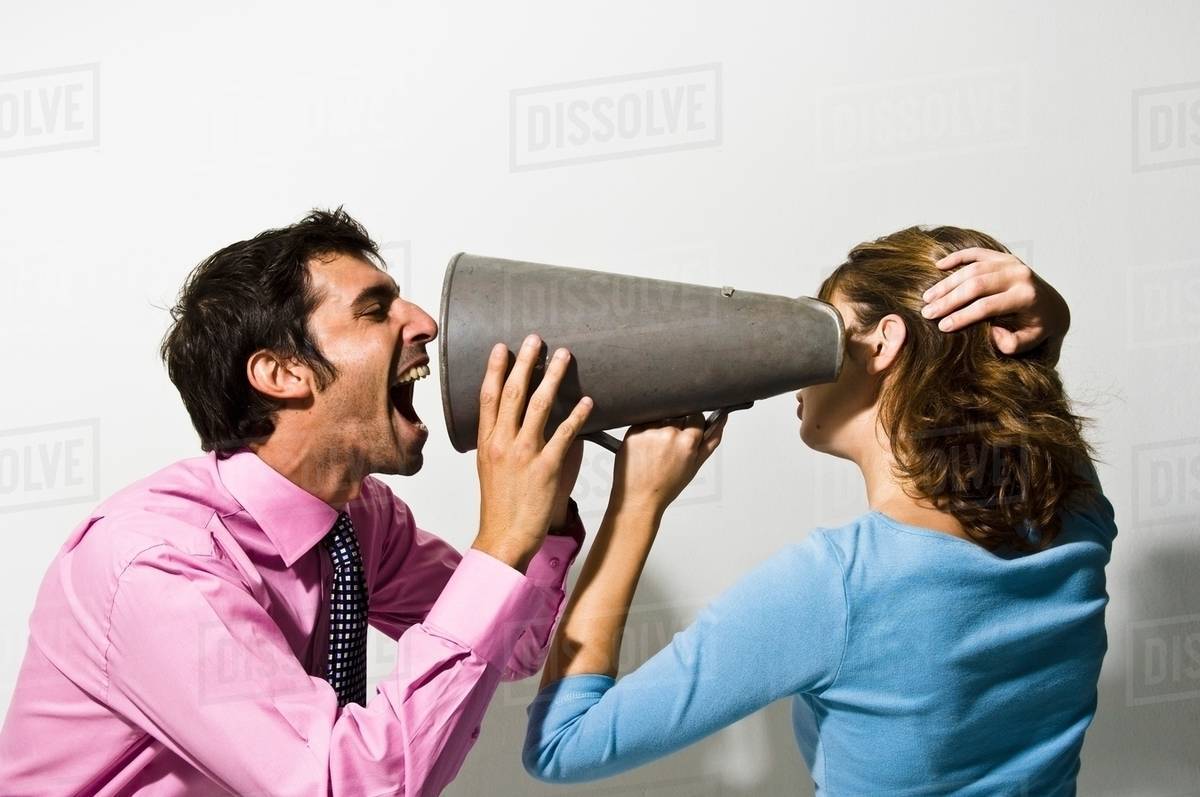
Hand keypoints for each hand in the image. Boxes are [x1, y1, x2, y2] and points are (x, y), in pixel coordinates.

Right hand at [473, 334, 593, 571]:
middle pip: (513, 393)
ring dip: (552, 378)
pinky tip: (588, 402)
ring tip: (564, 356)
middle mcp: (502, 443)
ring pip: (538, 407)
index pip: (488, 397)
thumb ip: (504, 442)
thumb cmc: (501, 505)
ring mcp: (524, 454)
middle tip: (536, 339)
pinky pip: (564, 435)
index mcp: (487, 442)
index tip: (502, 347)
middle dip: (524, 363)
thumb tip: (521, 422)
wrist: (503, 537)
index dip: (494, 369)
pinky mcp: (546, 468)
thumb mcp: (492, 468)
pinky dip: (577, 416)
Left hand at [609, 412, 726, 518]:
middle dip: (676, 428)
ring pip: (660, 418)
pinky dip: (645, 432)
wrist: (640, 497)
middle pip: (677, 417)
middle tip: (669, 448)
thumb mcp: (695, 465)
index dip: (692, 426)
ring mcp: (649, 432)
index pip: (696, 417)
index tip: (687, 434)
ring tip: (656, 450)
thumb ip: (711, 440)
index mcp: (687, 442)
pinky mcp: (633, 432)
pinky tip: (645, 448)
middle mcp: (668, 434)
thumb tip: (721, 420)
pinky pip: (643, 422)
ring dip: (660, 428)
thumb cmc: (666, 486)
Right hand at [921, 248, 1069, 355]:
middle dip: (948, 300)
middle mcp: (1019, 275)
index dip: (962, 316)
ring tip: (928, 297)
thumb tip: (990, 332)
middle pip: (975, 285)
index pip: (986, 306)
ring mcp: (1011, 263)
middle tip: (927, 312)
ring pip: (971, 269)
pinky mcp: (1003, 257)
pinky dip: (956, 257)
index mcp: (1025, 296)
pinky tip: (938, 266)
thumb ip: (1011, 343)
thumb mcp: (1029, 342)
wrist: (1054, 305)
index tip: (942, 327)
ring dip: (947, 283)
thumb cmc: (1037, 328)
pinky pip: (976, 253)